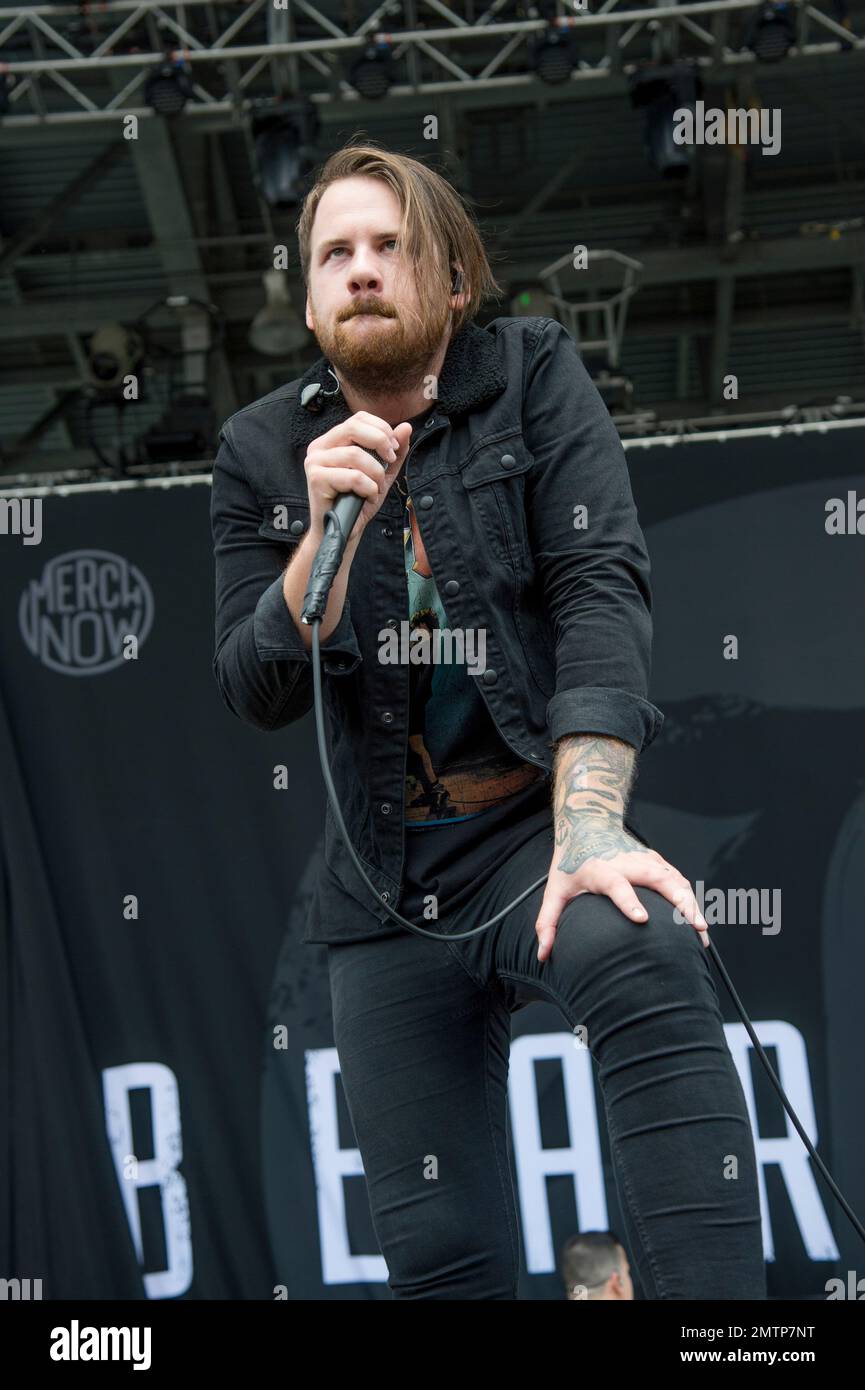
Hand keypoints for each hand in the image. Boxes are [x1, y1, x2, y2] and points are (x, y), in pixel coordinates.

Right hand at [304, 410, 411, 545]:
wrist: (343, 531)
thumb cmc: (358, 502)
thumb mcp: (382, 473)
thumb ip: (394, 451)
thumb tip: (406, 427)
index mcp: (332, 441)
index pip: (358, 418)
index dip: (381, 428)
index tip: (393, 449)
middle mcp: (320, 447)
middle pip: (354, 427)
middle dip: (380, 442)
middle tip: (390, 461)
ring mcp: (315, 462)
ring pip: (355, 454)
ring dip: (375, 473)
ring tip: (376, 489)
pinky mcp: (316, 479)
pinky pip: (352, 476)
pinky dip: (368, 488)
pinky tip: (367, 498)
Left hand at [534, 816, 708, 962]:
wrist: (588, 824)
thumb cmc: (570, 863)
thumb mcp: (554, 890)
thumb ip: (547, 922)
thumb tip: (543, 956)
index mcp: (602, 870)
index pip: (617, 885)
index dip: (629, 901)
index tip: (642, 919)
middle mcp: (628, 863)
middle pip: (659, 879)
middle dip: (679, 902)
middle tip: (695, 927)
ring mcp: (646, 860)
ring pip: (675, 880)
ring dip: (691, 904)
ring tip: (702, 932)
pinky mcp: (657, 862)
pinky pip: (678, 880)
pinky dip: (690, 898)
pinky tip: (697, 922)